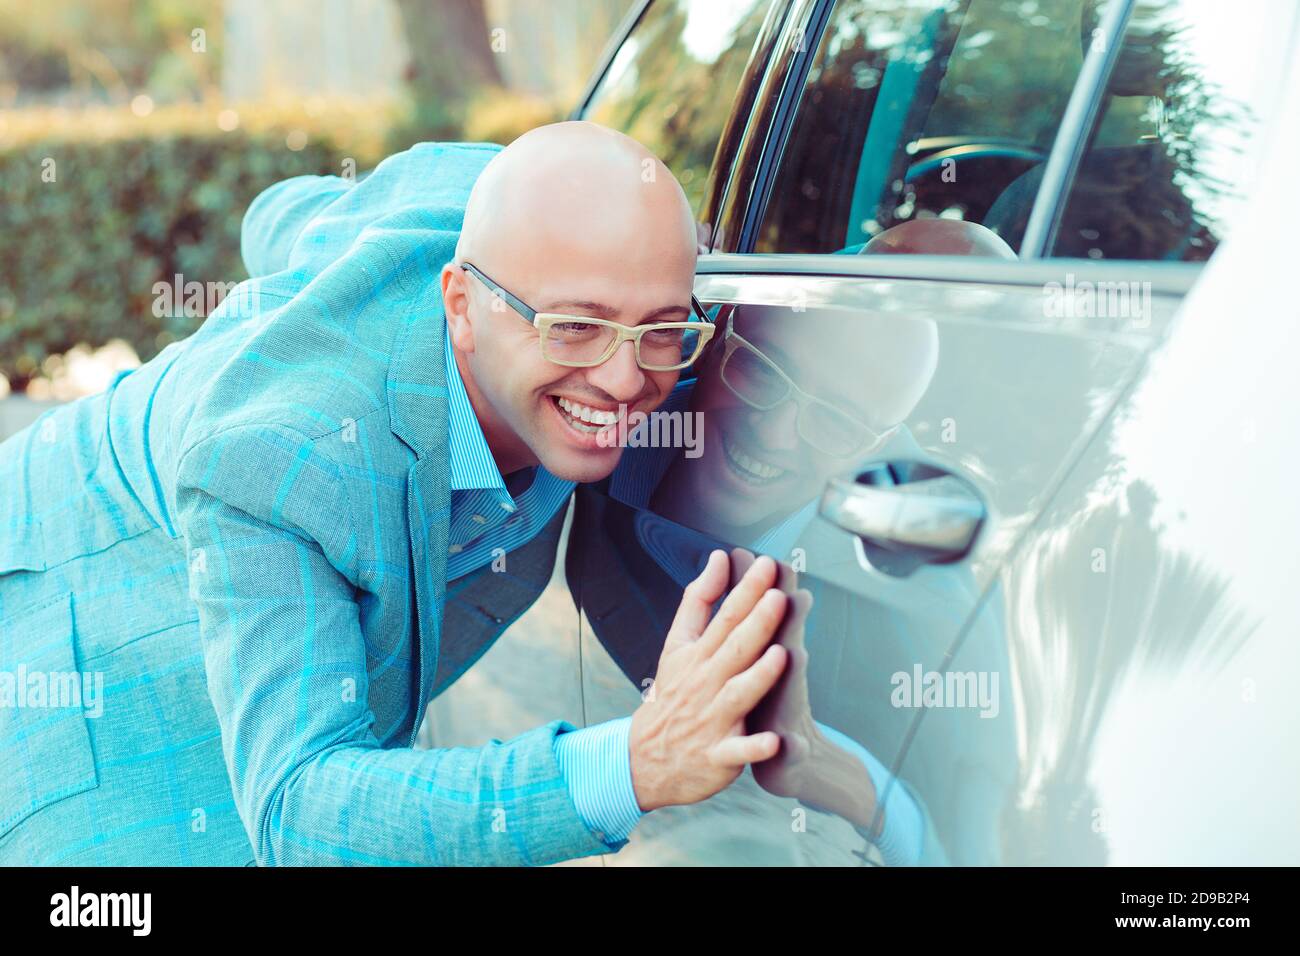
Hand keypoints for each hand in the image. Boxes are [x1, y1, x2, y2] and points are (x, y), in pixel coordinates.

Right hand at [629, 550, 788, 811]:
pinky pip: (738, 752)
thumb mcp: (677, 644)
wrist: (647, 758)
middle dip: (757, 624)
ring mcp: (712, 720)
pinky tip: (773, 741)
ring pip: (738, 695)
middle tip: (780, 597)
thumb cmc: (674, 694)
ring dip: (759, 677)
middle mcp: (704, 683)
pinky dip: (754, 747)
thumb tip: (719, 557)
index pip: (723, 617)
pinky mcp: (720, 756)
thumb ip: (700, 600)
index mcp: (696, 655)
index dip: (746, 591)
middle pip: (734, 650)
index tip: (767, 565)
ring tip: (783, 656)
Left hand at [734, 549, 880, 832]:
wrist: (793, 767)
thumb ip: (759, 625)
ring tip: (792, 653)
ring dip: (789, 674)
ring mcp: (786, 717)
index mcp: (767, 660)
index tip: (759, 559)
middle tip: (787, 588)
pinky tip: (780, 742)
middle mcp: (783, 683)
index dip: (761, 593)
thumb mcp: (765, 666)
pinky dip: (781, 746)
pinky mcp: (784, 754)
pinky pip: (784, 751)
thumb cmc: (772, 709)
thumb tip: (755, 580)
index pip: (767, 621)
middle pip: (786, 647)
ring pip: (789, 693)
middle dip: (785, 620)